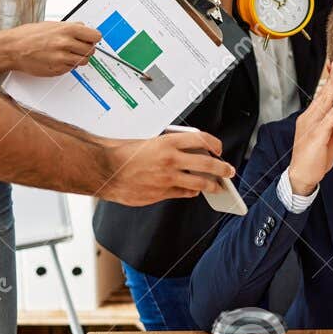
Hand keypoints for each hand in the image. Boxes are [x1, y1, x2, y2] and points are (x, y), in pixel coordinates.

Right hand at [0, 21, 100, 76]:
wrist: (12, 49)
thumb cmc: (28, 35)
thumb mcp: (50, 24)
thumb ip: (69, 27)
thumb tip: (83, 27)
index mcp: (66, 29)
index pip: (95, 36)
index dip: (93, 38)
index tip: (90, 39)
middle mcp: (66, 43)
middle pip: (91, 50)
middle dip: (86, 49)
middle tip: (77, 47)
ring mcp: (62, 58)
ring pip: (83, 61)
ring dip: (78, 58)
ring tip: (67, 53)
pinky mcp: (58, 69)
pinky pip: (71, 68)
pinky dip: (68, 65)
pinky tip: (57, 59)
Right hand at [101, 128, 233, 205]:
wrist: (104, 169)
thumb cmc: (122, 153)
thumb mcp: (149, 141)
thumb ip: (169, 146)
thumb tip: (188, 151)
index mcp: (168, 142)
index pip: (201, 139)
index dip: (214, 144)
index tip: (219, 148)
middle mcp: (171, 160)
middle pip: (207, 164)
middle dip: (222, 169)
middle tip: (229, 171)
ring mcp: (167, 178)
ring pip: (199, 183)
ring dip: (211, 185)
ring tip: (217, 186)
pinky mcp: (160, 193)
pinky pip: (183, 194)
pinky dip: (191, 192)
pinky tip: (194, 192)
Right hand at [286, 62, 332, 195]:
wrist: (303, 176)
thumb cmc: (314, 158)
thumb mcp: (328, 138)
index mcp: (310, 118)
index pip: (321, 96)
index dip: (329, 82)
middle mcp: (309, 118)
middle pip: (322, 94)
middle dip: (331, 78)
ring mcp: (312, 126)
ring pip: (325, 101)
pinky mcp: (317, 135)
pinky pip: (330, 117)